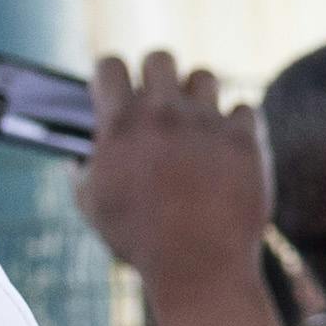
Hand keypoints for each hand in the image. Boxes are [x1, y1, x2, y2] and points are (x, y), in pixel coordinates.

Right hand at [74, 53, 271, 281]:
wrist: (199, 268)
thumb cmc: (140, 241)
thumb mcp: (92, 206)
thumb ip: (82, 172)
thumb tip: (79, 159)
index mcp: (121, 121)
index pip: (110, 63)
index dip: (113, 77)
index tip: (119, 96)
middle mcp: (164, 113)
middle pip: (160, 57)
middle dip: (157, 76)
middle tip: (161, 107)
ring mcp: (208, 124)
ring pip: (205, 76)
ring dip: (198, 94)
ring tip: (198, 124)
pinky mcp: (246, 142)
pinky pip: (246, 109)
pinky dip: (238, 124)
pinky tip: (230, 146)